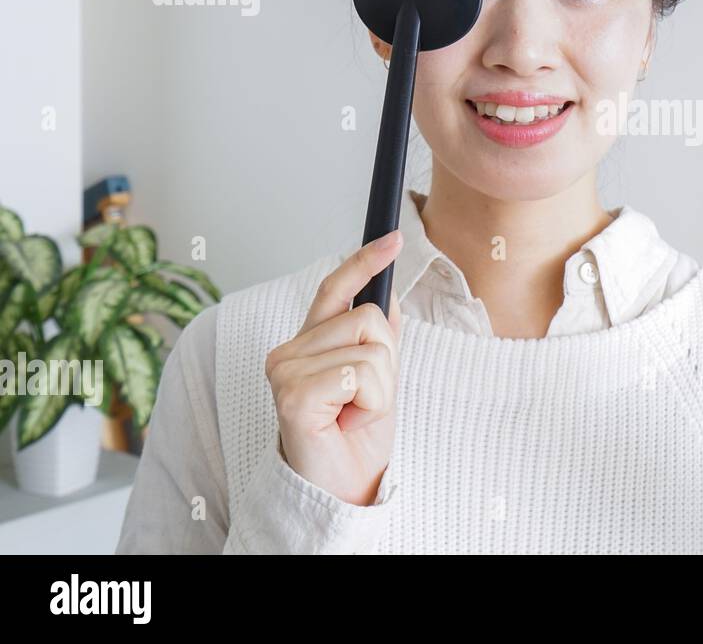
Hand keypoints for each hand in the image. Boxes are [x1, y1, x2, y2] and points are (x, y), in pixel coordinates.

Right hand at [264, 230, 403, 505]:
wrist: (343, 488)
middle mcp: (288, 351)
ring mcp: (285, 371)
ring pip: (370, 346)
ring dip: (380, 386)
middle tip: (365, 401)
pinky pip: (358, 373)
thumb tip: (389, 291)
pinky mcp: (291, 394)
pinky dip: (370, 402)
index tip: (393, 238)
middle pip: (369, 317)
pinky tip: (346, 421)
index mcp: (308, 343)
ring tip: (355, 413)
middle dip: (386, 361)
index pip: (335, 289)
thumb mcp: (377, 378)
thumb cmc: (354, 438)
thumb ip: (378, 337)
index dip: (364, 261)